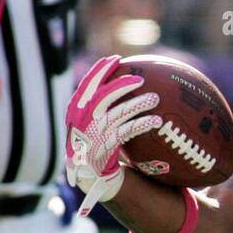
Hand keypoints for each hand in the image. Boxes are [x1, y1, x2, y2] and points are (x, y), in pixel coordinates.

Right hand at [65, 55, 161, 215]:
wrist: (87, 172)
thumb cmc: (92, 142)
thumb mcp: (89, 120)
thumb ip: (98, 103)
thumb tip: (118, 81)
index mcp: (76, 108)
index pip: (88, 83)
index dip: (101, 69)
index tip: (116, 59)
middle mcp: (83, 118)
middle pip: (103, 95)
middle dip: (123, 85)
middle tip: (141, 80)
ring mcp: (94, 132)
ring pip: (118, 113)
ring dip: (138, 104)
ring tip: (155, 99)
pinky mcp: (105, 146)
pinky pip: (127, 131)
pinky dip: (142, 124)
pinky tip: (156, 121)